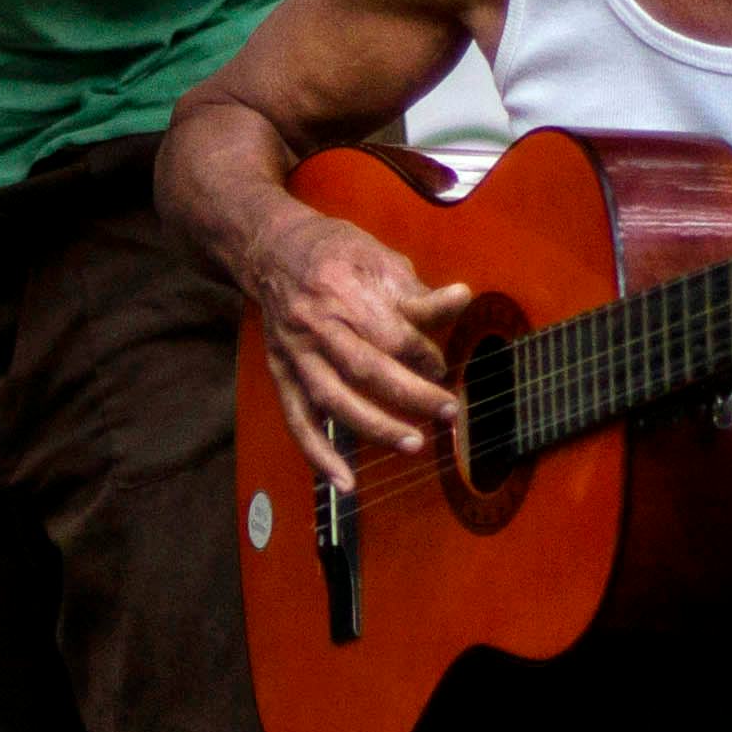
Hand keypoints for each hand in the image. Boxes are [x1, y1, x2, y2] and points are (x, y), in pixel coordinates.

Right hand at [243, 208, 468, 478]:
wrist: (270, 248)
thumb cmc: (334, 251)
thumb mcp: (379, 257)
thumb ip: (417, 291)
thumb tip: (461, 299)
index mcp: (344, 291)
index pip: (393, 334)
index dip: (426, 354)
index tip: (444, 366)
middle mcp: (317, 325)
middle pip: (367, 369)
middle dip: (412, 395)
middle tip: (449, 412)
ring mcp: (296, 354)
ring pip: (334, 400)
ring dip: (374, 428)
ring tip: (413, 445)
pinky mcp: (282, 375)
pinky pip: (299, 421)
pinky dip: (319, 455)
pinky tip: (345, 483)